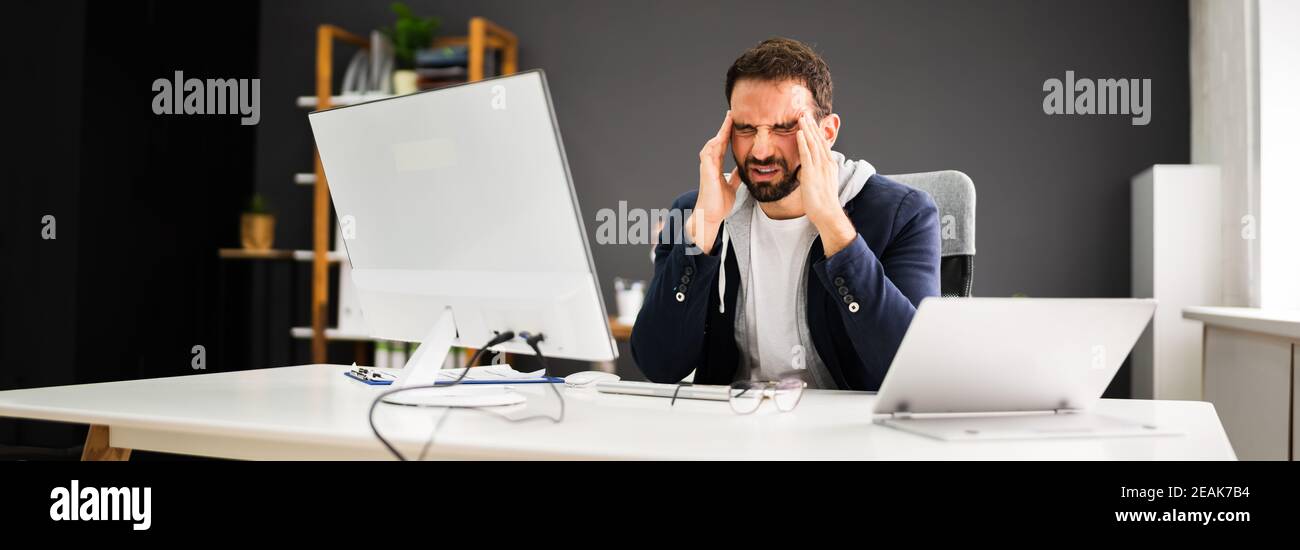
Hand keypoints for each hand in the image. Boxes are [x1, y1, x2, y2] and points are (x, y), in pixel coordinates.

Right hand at [687, 111, 739, 254]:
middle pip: (718, 141)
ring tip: (727, 120)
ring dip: (720, 132)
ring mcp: (707, 167)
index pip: (724, 146)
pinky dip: (714, 145)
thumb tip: (741, 170)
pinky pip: (708, 154)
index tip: (735, 122)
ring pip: (712, 145)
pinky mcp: (705, 172)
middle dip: (724, 128)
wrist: (710, 216)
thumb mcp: (731, 187)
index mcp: (716, 166)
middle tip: (731, 114)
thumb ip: (734, 177)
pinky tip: (719, 137)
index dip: (729, 134)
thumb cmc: (719, 203)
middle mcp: (710, 164)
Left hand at [797, 112, 855, 255]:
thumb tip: (805, 171)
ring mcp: (820, 167)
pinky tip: (799, 132)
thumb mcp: (820, 184)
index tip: (811, 122)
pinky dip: (803, 142)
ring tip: (802, 117)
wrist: (828, 213)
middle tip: (805, 112)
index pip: (822, 144)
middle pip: (818, 140)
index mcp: (830, 165)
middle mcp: (826, 163)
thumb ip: (813, 174)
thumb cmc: (823, 203)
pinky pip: (807, 154)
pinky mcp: (811, 173)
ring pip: (813, 143)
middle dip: (812, 125)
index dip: (816, 131)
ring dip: (807, 129)